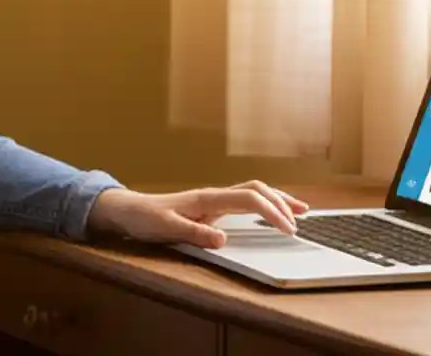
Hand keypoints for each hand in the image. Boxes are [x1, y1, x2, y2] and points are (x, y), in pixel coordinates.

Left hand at [86, 181, 310, 248]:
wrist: (130, 210)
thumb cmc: (146, 218)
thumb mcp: (167, 229)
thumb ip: (194, 233)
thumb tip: (223, 239)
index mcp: (208, 198)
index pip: (249, 199)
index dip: (271, 212)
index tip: (287, 228)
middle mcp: (214, 195)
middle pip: (257, 190)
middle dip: (281, 202)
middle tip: (300, 220)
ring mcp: (215, 200)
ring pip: (254, 192)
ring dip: (277, 199)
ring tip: (300, 210)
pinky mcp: (213, 207)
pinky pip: (246, 201)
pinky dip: (264, 204)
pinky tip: (272, 213)